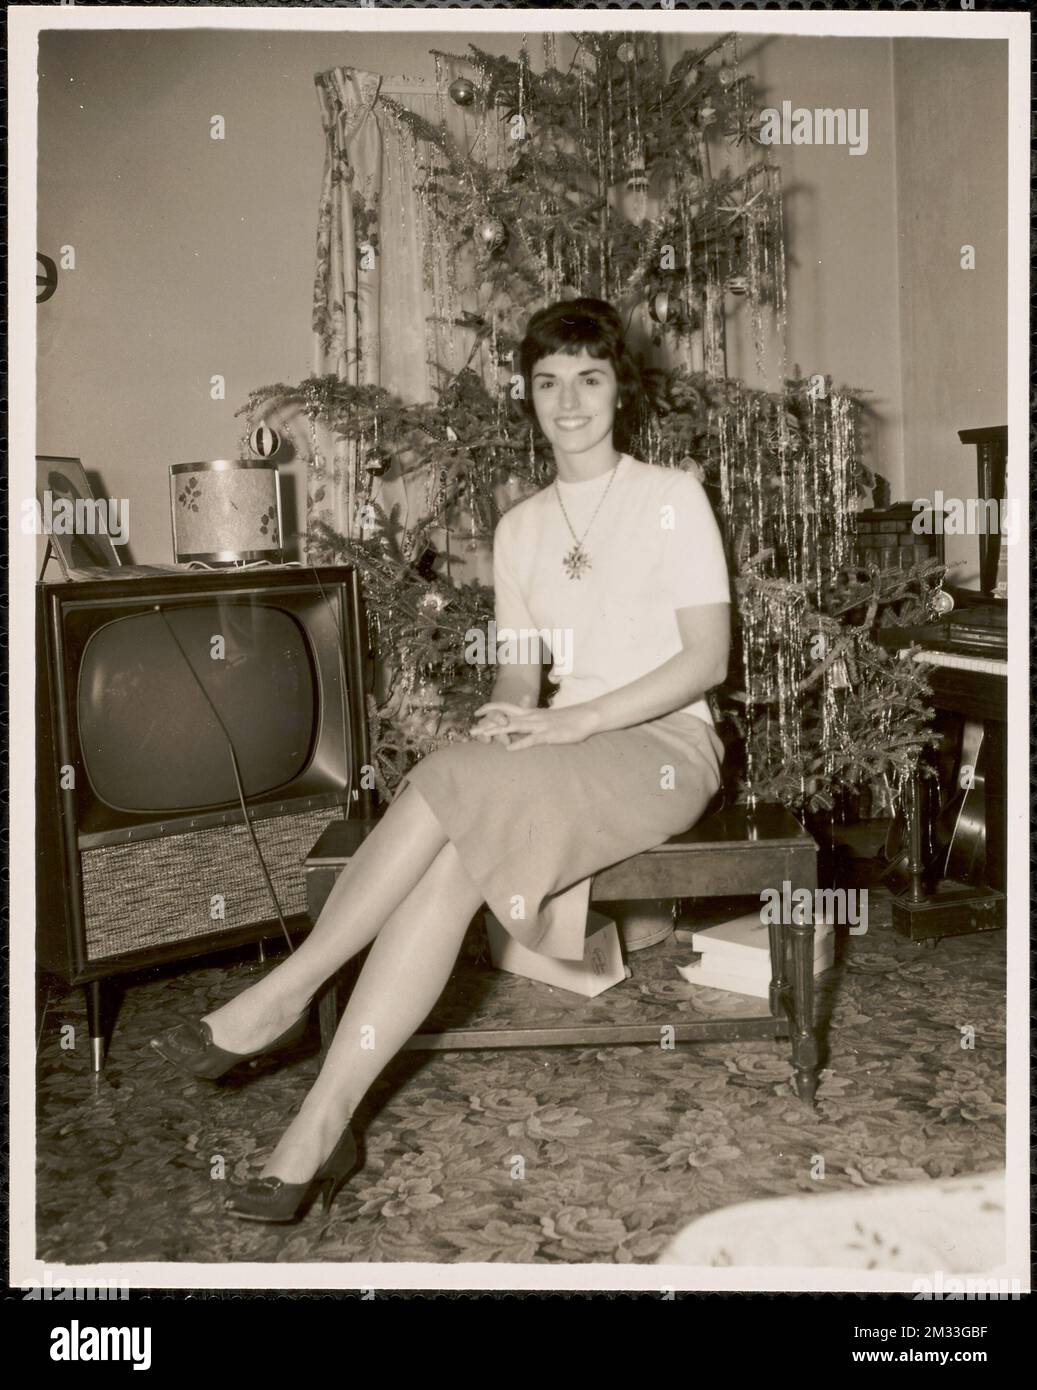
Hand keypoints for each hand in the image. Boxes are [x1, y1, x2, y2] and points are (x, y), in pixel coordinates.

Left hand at [472, 702, 599, 751]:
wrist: (586, 716)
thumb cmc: (566, 719)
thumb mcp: (546, 715)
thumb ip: (533, 715)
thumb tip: (522, 713)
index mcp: (530, 712)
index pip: (506, 707)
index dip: (490, 708)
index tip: (476, 712)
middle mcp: (531, 717)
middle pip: (504, 718)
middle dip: (487, 724)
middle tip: (471, 731)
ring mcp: (540, 725)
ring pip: (514, 727)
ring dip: (497, 732)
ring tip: (482, 736)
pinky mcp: (549, 735)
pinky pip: (532, 739)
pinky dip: (520, 744)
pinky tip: (510, 749)